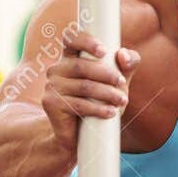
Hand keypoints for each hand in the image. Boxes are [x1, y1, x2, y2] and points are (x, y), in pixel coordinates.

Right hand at [42, 28, 140, 151]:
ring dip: (106, 93)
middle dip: (106, 74)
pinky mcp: (51, 103)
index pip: (71, 39)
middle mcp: (57, 69)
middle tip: (122, 82)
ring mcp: (51, 86)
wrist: (79, 137)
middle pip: (81, 66)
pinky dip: (98, 109)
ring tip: (122, 101)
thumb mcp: (116, 83)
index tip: (104, 51)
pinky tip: (111, 113)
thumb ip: (126, 65)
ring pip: (83, 86)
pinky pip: (78, 104)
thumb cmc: (99, 104)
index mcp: (70, 58)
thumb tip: (123, 55)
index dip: (85, 41)